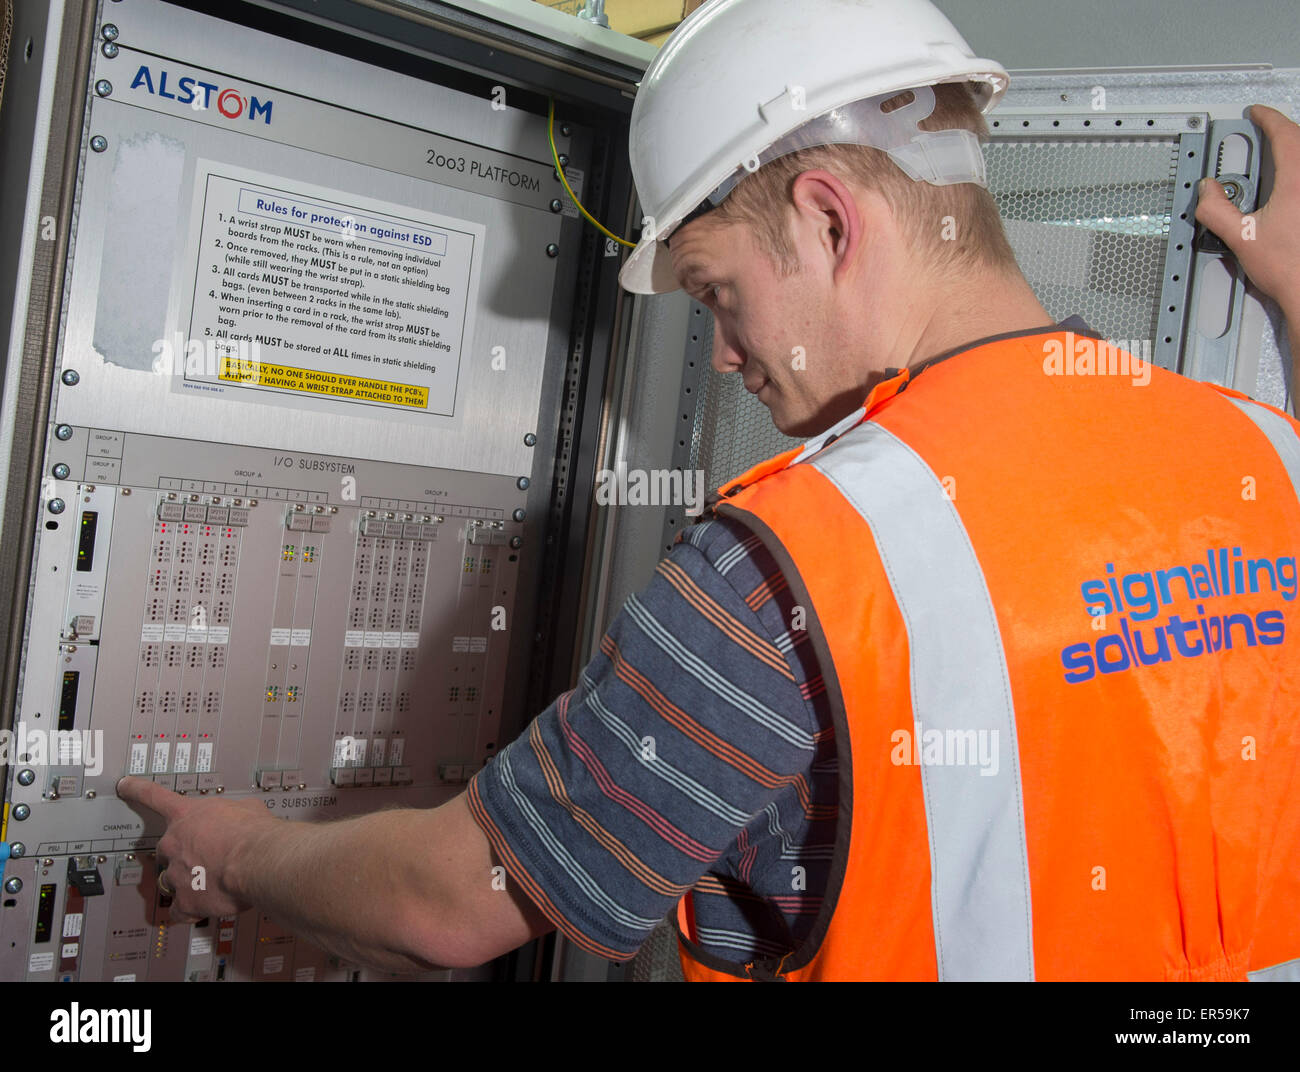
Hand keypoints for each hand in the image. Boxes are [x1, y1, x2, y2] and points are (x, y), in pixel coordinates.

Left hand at [116, 776, 279, 921]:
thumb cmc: (253, 833)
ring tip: (212, 883)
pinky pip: (179, 911)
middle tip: (206, 857)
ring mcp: (175, 874)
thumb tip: (242, 816)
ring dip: (189, 881)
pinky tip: (202, 907)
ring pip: (172, 880)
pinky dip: (189, 910)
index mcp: (188, 815)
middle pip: (164, 849)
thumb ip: (234, 812)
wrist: (257, 860)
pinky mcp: (185, 901)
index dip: (137, 789)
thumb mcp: (247, 807)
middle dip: (182, 854)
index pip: (154, 796)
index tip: (125, 786)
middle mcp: (174, 843)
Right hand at [1195, 104, 1299, 320]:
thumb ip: (1217, 209)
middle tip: (1267, 132)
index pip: (1286, 135)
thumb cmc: (1290, 269)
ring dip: (1293, 155)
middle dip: (1284, 133)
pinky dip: (1296, 177)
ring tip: (1277, 159)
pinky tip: (1286, 191)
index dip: (1269, 118)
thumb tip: (1207, 191)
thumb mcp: (1241, 238)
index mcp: (1297, 183)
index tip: (1258, 113)